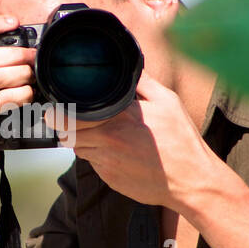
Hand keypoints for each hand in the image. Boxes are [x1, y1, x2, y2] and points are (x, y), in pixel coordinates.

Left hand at [62, 73, 219, 209]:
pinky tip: (118, 152)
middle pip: (68, 134)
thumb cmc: (182, 141)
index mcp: (118, 117)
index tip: (57, 110)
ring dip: (83, 141)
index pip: (71, 116)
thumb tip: (130, 66)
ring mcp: (107, 163)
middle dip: (67, 127)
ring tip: (103, 135)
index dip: (60, 113)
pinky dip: (99, 156)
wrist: (191, 181)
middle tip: (75, 121)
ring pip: (79, 149)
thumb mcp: (167, 101)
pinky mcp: (110, 179)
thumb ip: (143, 82)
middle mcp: (107, 141)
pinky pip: (94, 164)